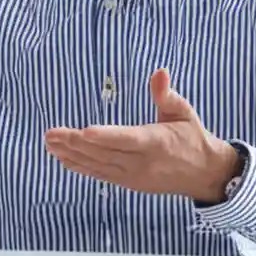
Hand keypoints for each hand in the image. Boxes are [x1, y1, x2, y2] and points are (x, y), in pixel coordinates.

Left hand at [44, 69, 240, 203]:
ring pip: (98, 165)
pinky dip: (80, 167)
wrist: (205, 175)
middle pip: (104, 153)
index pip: (126, 139)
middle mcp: (142, 163)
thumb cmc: (193, 138)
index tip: (83, 131)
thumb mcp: (184, 113)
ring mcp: (133, 176)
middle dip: (76, 143)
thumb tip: (160, 71)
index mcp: (156, 143)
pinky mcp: (128, 183)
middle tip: (51, 133)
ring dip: (72, 155)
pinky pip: (100, 175)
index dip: (105, 136)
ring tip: (50, 144)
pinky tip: (62, 158)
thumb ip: (167, 95)